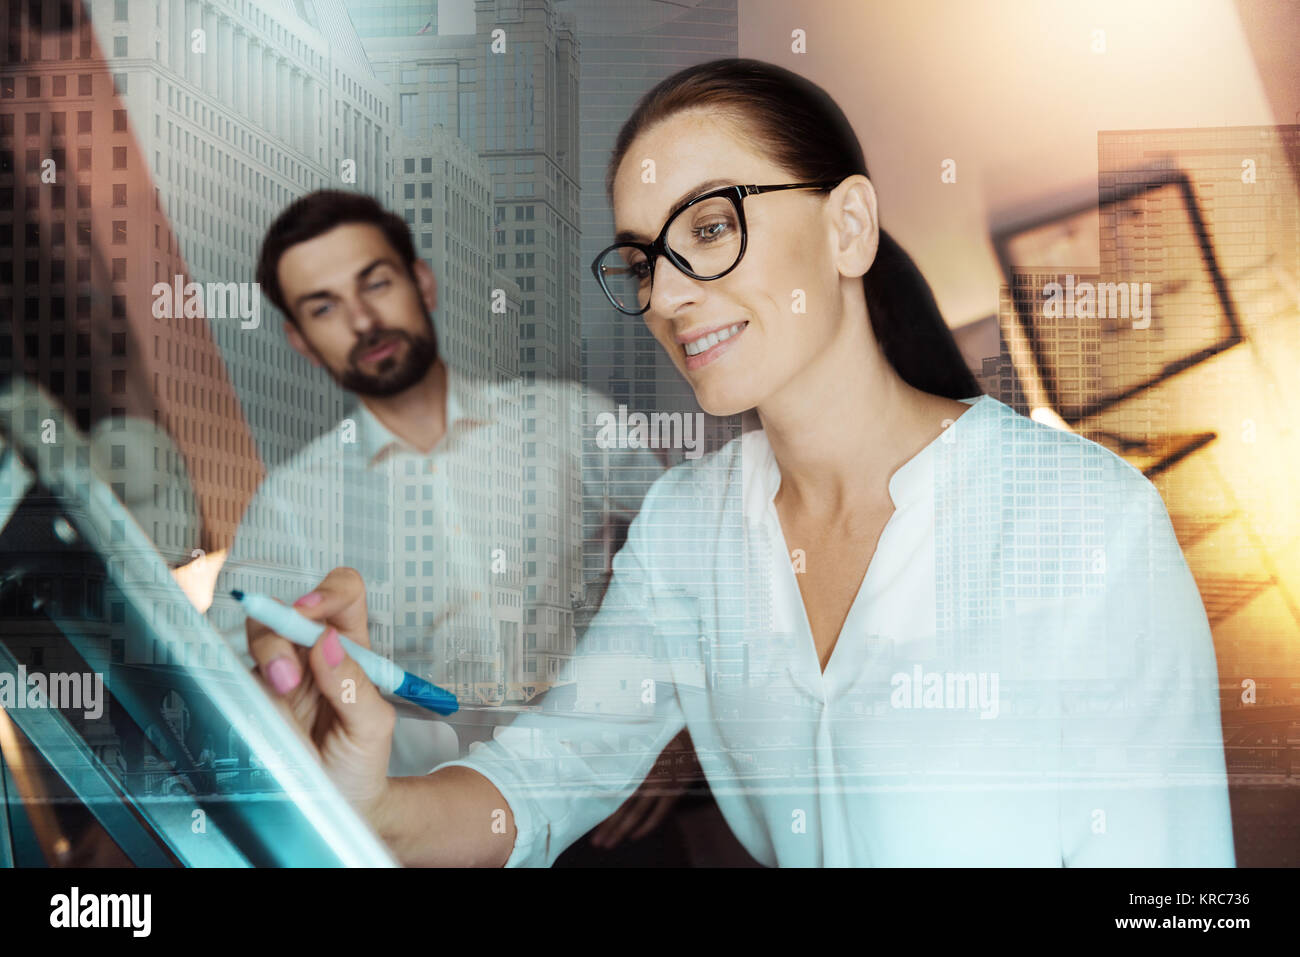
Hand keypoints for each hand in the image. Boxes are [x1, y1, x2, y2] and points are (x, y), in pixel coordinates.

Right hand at [246, 567, 395, 819]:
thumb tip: (328, 642)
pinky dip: (239, 675)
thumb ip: (355, 686)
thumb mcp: (372, 728)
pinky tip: (253, 700)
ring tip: (281, 687)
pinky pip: (235, 670)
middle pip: (290, 610)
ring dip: (266, 650)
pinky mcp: (250, 696)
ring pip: (260, 633)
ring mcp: (278, 673)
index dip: (328, 593)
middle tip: (291, 669)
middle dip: (285, 625)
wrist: (335, 808)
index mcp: (351, 650)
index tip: (312, 613)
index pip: (343, 597)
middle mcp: (312, 654)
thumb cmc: (360, 764)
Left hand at [590, 728, 692, 848]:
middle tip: (596, 842)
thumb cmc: (663, 735)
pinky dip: (646, 826)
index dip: (604, 808)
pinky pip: (659, 813)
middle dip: (609, 826)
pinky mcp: (675, 790)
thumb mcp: (641, 744)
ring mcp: (660, 785)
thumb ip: (626, 758)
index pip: (615, 792)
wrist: (692, 733)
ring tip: (608, 843)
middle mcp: (644, 776)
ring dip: (622, 830)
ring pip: (637, 812)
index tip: (590, 821)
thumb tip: (606, 771)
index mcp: (634, 764)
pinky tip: (634, 835)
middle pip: (622, 806)